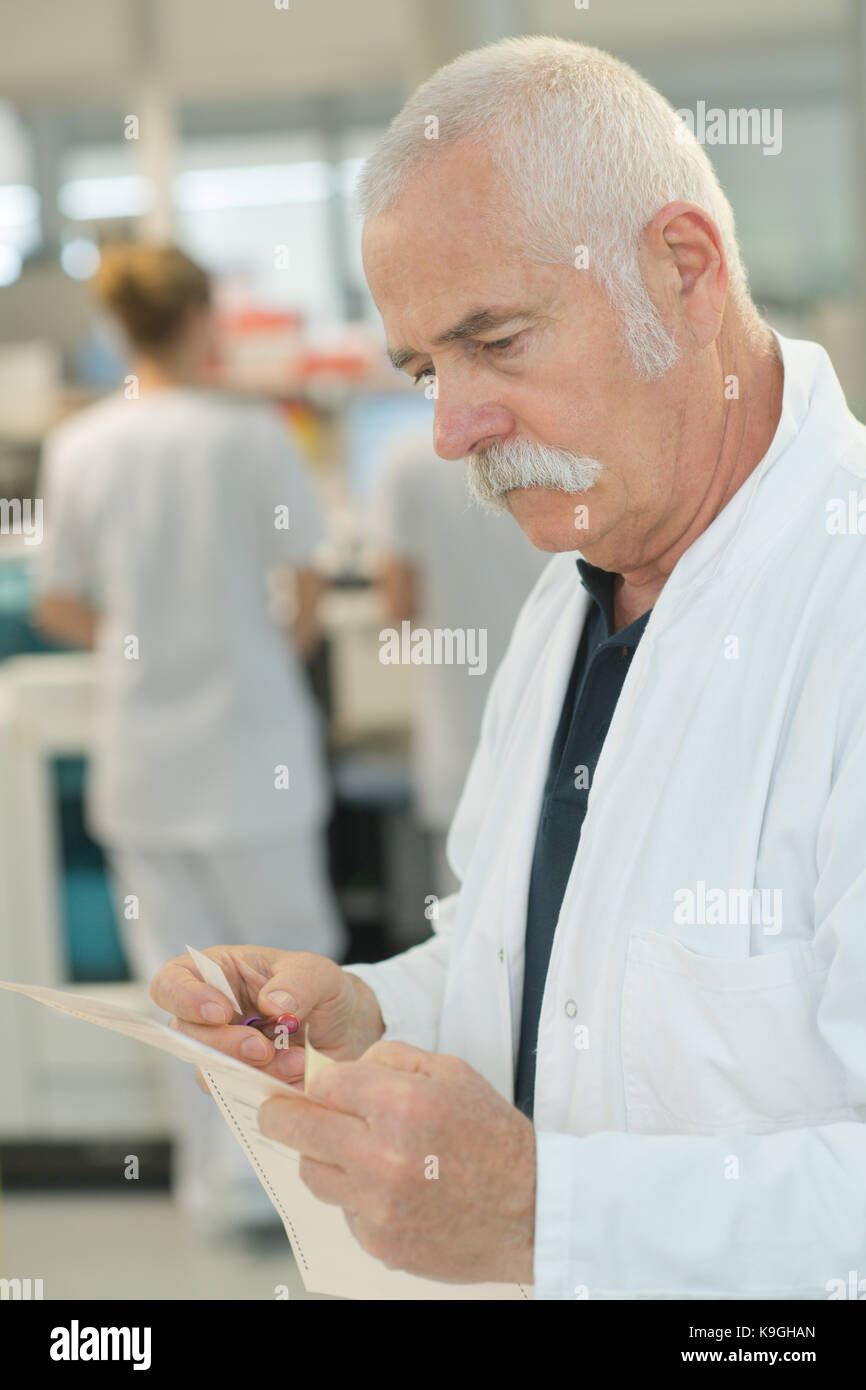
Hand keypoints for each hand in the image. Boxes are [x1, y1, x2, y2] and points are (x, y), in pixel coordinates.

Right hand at [151, 947, 383, 1086]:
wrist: (348, 1029)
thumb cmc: (322, 990)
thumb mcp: (319, 973)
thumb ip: (298, 982)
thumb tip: (272, 1005)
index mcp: (219, 973)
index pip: (172, 982)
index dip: (184, 998)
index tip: (219, 1012)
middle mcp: (211, 1013)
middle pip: (185, 1034)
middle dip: (223, 1044)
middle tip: (262, 1048)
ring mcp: (223, 1051)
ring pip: (208, 1070)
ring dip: (250, 1070)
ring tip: (297, 1061)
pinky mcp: (240, 1081)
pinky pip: (236, 1093)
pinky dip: (266, 1087)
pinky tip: (298, 1075)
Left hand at [258, 1041, 535, 1283]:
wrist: (530, 1209)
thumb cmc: (491, 1134)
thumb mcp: (450, 1071)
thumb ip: (388, 1059)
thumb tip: (336, 1071)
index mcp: (402, 1103)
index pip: (323, 1083)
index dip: (314, 1081)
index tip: (310, 1085)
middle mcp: (383, 1155)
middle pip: (296, 1128)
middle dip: (282, 1114)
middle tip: (278, 1111)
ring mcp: (378, 1205)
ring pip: (311, 1172)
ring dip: (320, 1157)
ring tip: (350, 1150)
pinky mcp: (379, 1242)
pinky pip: (342, 1209)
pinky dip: (353, 1196)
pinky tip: (387, 1188)